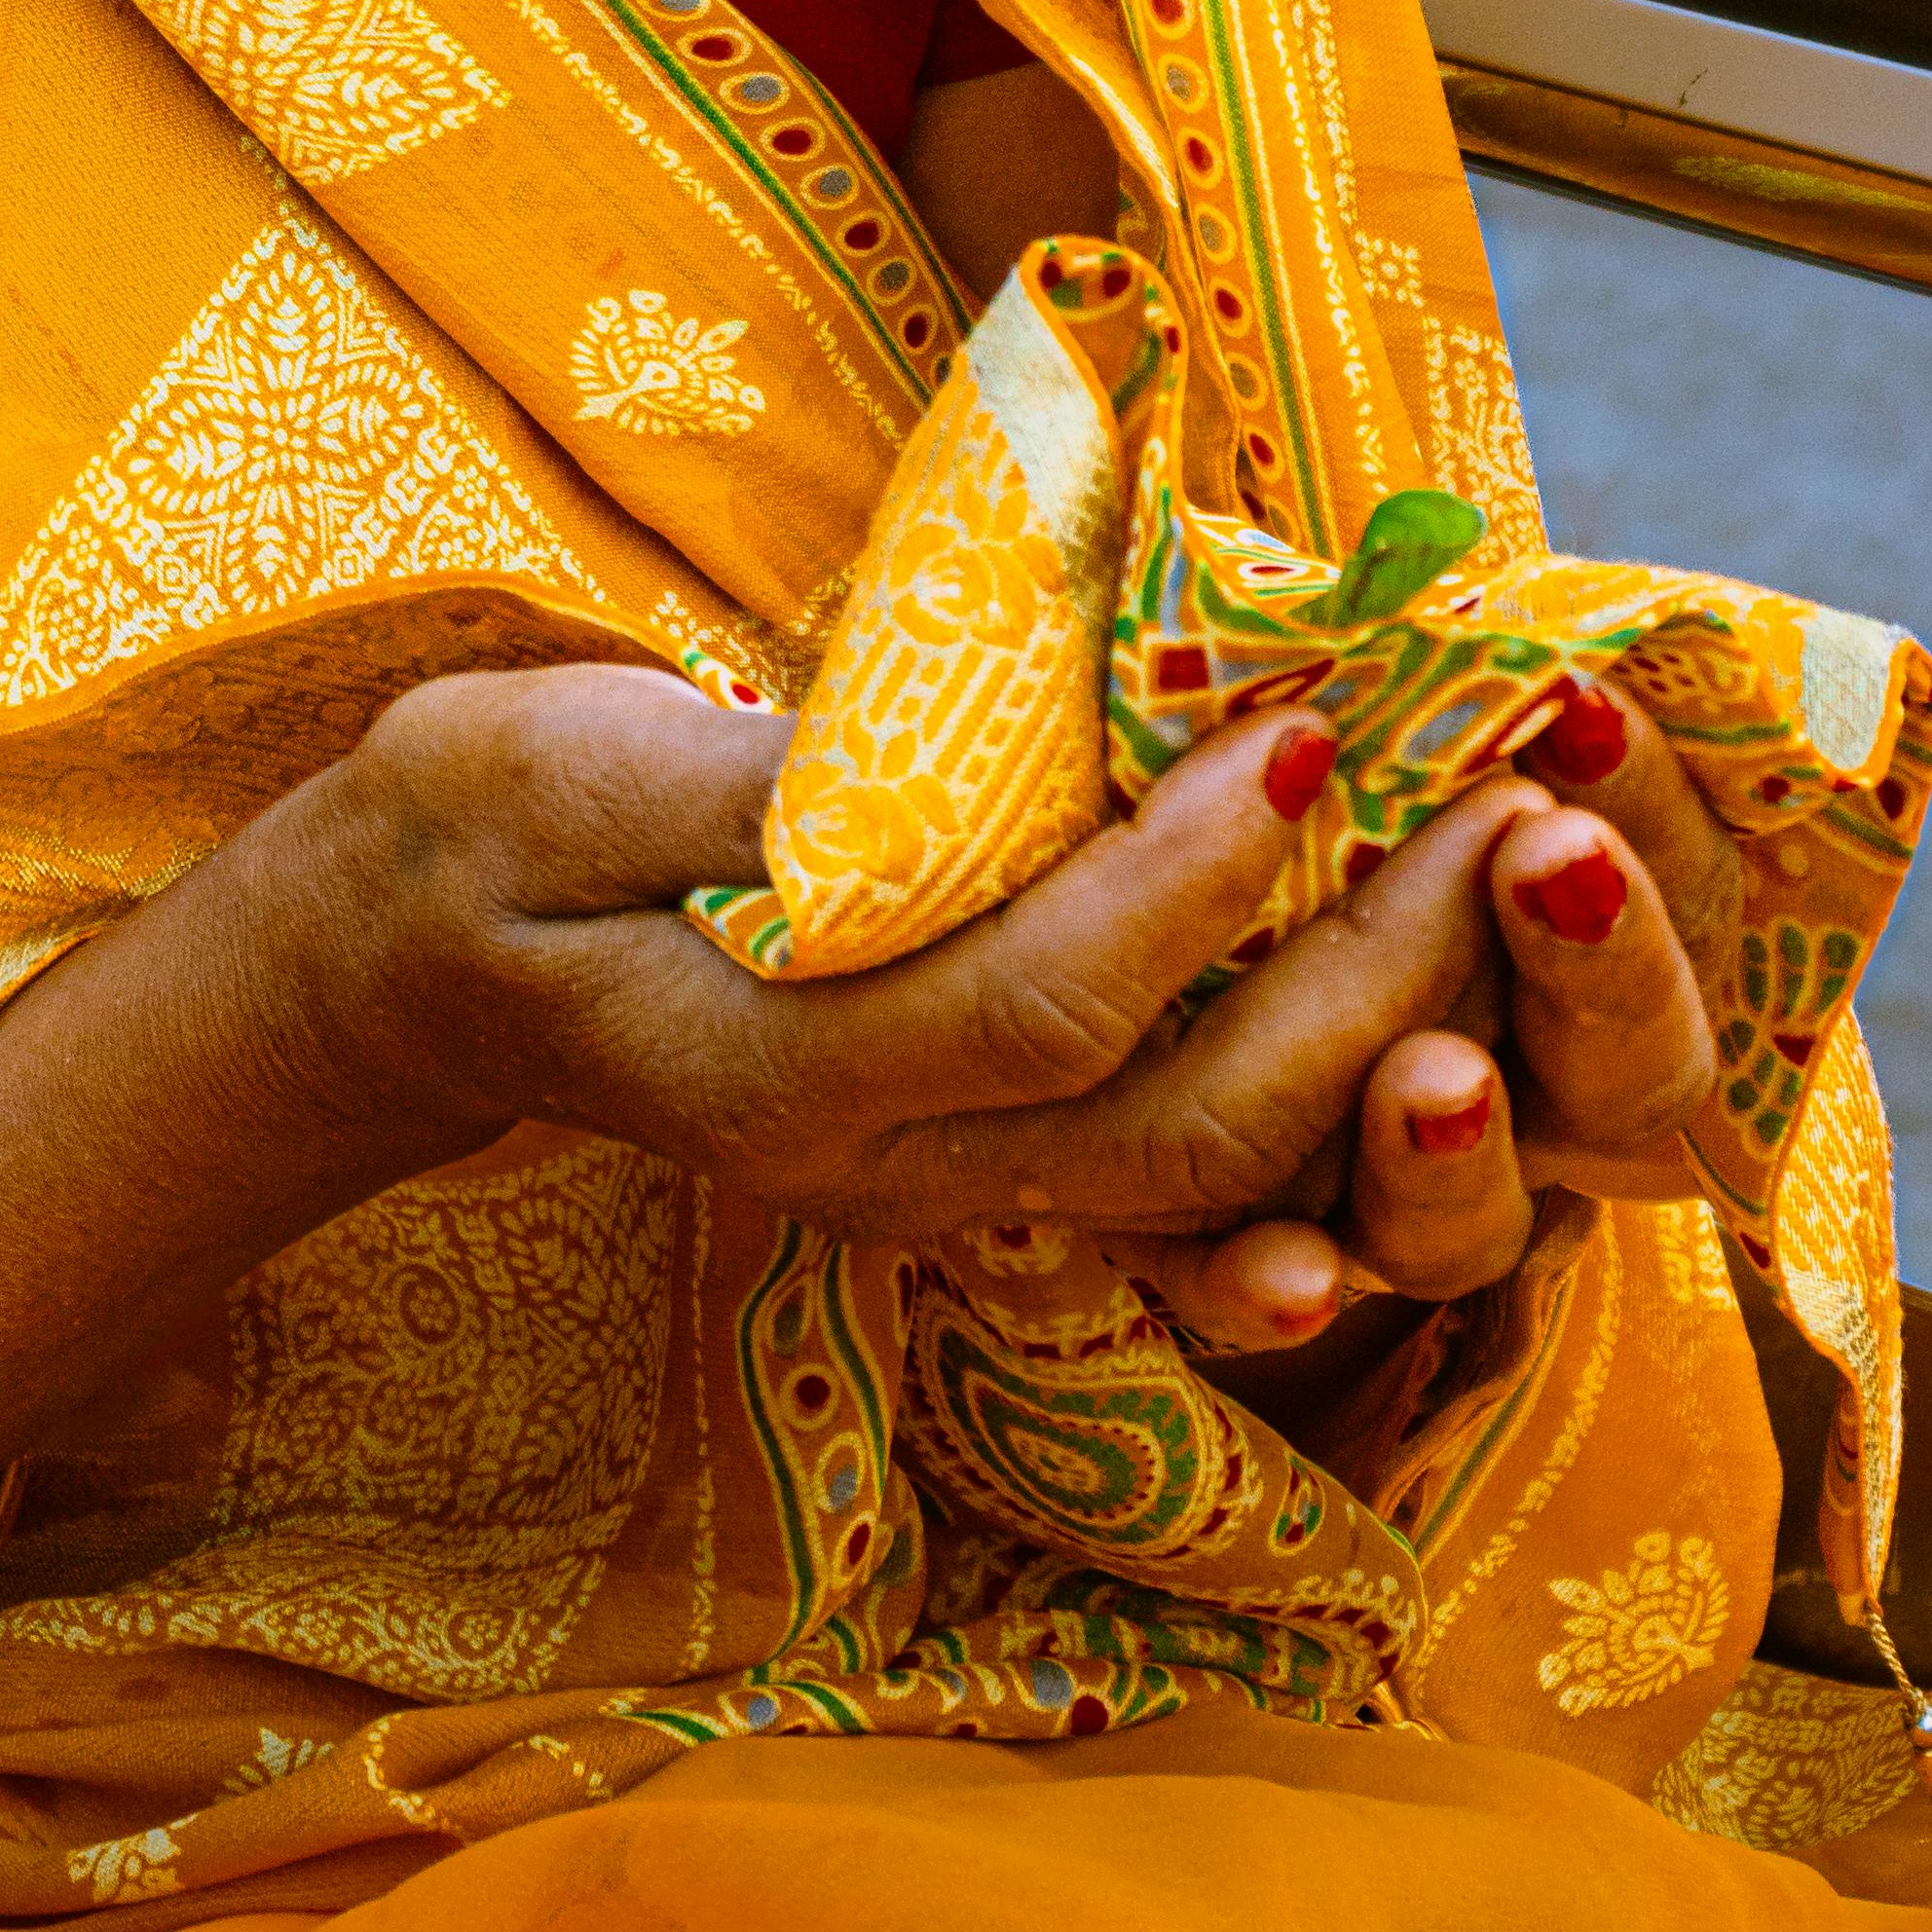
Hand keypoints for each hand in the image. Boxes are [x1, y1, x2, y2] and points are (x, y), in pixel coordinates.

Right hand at [291, 660, 1716, 1364]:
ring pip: (1220, 1177)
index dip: (1190, 881)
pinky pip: (1193, 1199)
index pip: (1035, 998)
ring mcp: (938, 1199)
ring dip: (1394, 1046)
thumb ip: (741, 779)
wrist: (414, 958)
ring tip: (1517, 886)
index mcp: (772, 1068)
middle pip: (1184, 1119)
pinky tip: (1454, 1068)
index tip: (1310, 732)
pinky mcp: (982, 1177)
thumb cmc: (483, 823)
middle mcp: (880, 1172)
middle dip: (1370, 972)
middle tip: (1502, 804)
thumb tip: (916, 746)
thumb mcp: (558, 760)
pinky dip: (1336, 1140)